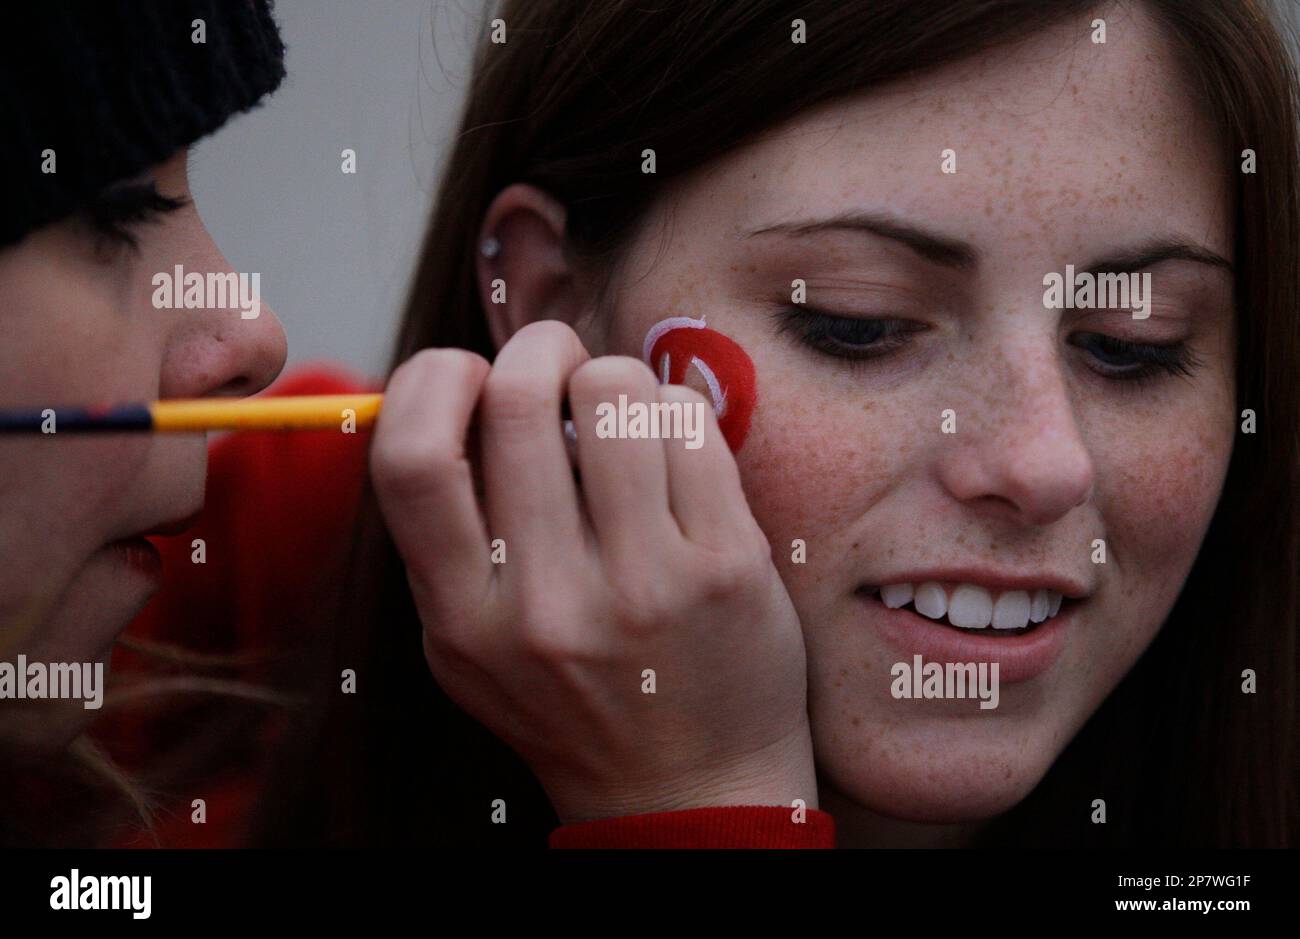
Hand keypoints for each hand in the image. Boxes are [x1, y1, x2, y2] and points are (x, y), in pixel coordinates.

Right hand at [369, 320, 815, 823]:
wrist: (687, 790)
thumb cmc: (571, 700)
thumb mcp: (468, 645)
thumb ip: (443, 536)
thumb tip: (446, 388)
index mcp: (463, 618)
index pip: (411, 458)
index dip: (430, 381)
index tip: (465, 377)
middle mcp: (547, 604)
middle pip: (516, 399)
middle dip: (537, 350)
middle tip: (555, 363)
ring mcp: (644, 586)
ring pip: (613, 389)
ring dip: (611, 375)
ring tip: (618, 413)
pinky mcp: (727, 566)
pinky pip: (688, 423)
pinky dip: (672, 411)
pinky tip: (671, 451)